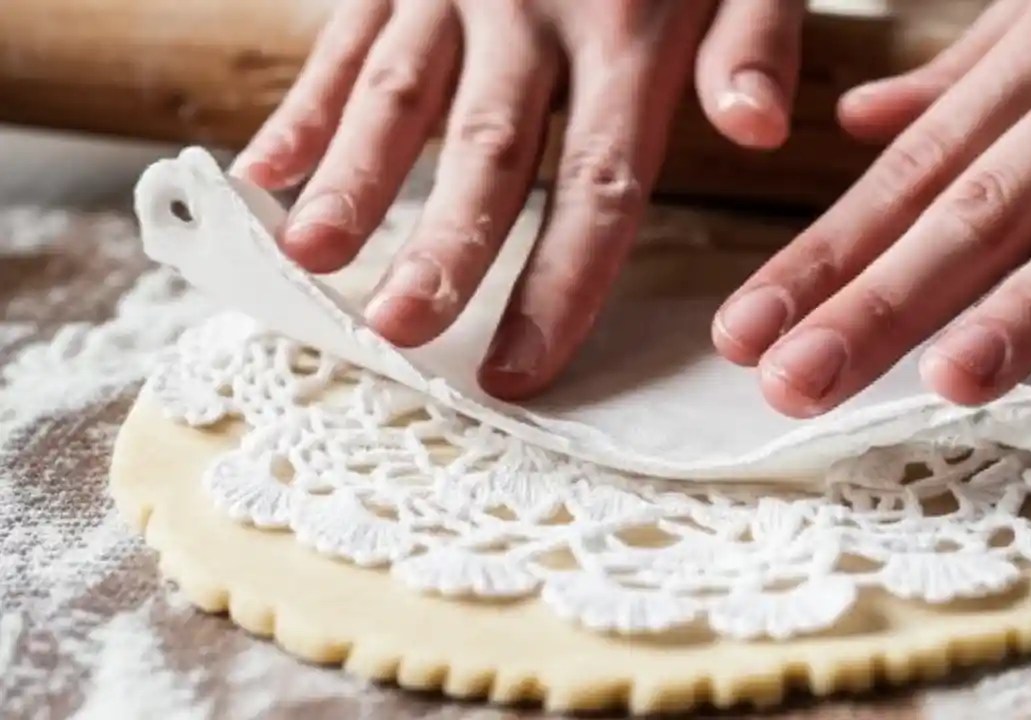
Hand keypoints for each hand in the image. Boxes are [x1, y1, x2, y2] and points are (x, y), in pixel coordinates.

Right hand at [232, 0, 802, 397]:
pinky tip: (268, 169)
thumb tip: (755, 130)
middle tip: (398, 334)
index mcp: (631, 30)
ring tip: (309, 258)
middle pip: (487, 152)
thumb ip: (753, 40)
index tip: (521, 369)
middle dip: (442, 249)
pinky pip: (354, 35)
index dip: (560, 284)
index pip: (600, 182)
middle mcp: (537, 14)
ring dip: (353, 178)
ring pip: (401, 93)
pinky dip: (308, 101)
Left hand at [714, 0, 1030, 416]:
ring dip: (1024, 306)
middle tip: (796, 382)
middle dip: (879, 303)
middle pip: (974, 211)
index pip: (903, 178)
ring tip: (949, 383)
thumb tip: (856, 123)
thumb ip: (958, 78)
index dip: (819, 259)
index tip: (746, 332)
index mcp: (1029, 63)